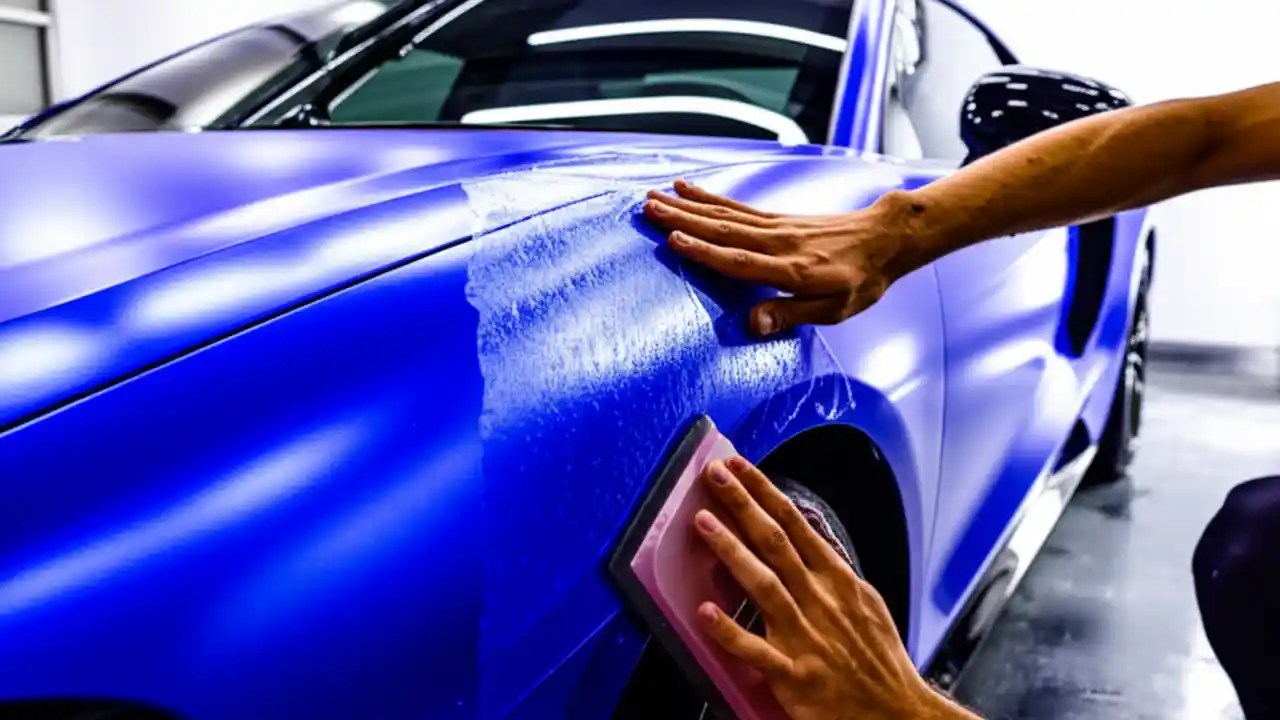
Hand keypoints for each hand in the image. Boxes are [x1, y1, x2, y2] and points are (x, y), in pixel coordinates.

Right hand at [644, 180, 927, 336]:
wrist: (885, 239)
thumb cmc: (861, 280)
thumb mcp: (834, 310)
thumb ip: (791, 313)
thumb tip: (752, 323)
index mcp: (790, 269)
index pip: (739, 261)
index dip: (706, 252)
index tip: (673, 241)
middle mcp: (778, 242)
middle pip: (723, 230)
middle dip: (683, 220)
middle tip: (648, 209)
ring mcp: (776, 226)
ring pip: (725, 214)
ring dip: (688, 206)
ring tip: (656, 196)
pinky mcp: (777, 219)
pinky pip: (737, 207)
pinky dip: (711, 198)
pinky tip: (690, 190)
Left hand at [692, 456, 978, 719]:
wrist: (898, 713)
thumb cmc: (879, 661)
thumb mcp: (866, 604)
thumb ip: (834, 573)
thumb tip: (810, 541)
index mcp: (837, 581)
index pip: (795, 524)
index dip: (765, 492)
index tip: (740, 466)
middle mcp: (820, 600)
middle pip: (775, 542)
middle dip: (744, 503)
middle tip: (715, 474)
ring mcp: (806, 636)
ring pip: (763, 584)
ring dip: (732, 550)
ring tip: (704, 522)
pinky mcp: (795, 675)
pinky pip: (756, 651)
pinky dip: (730, 632)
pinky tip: (704, 614)